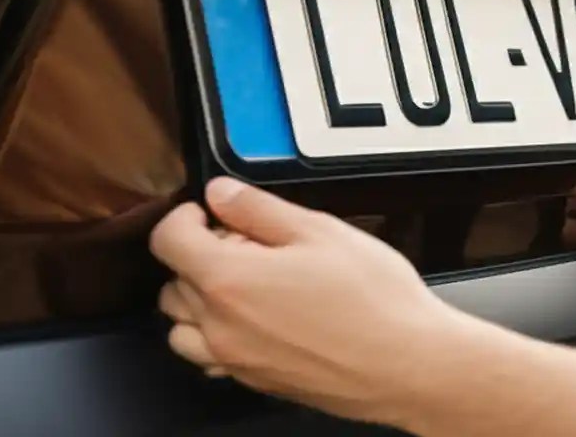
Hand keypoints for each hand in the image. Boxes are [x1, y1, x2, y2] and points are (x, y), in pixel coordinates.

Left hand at [149, 177, 448, 426]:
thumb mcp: (320, 231)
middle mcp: (219, 326)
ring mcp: (235, 360)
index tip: (212, 211)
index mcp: (227, 281)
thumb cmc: (373, 301)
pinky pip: (211, 357)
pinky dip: (218, 336)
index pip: (168, 240)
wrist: (407, 365)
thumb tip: (222, 194)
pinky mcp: (256, 381)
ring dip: (201, 301)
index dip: (186, 216)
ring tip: (250, 284)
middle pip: (173, 283)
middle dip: (199, 255)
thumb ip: (259, 209)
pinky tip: (262, 319)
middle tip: (248, 244)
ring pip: (182, 329)